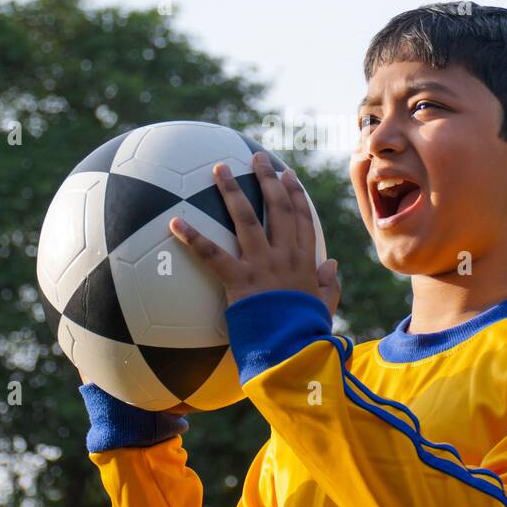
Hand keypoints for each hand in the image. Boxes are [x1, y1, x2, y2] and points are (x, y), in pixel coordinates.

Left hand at [168, 151, 340, 316]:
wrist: (292, 349)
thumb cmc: (306, 332)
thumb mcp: (324, 305)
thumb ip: (328, 284)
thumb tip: (332, 264)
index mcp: (305, 261)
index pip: (301, 218)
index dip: (295, 194)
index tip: (289, 176)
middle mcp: (284, 255)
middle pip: (277, 208)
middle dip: (268, 178)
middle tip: (257, 157)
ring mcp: (261, 264)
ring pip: (246, 218)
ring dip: (231, 190)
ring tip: (219, 168)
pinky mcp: (238, 278)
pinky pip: (211, 254)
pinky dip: (191, 237)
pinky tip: (175, 221)